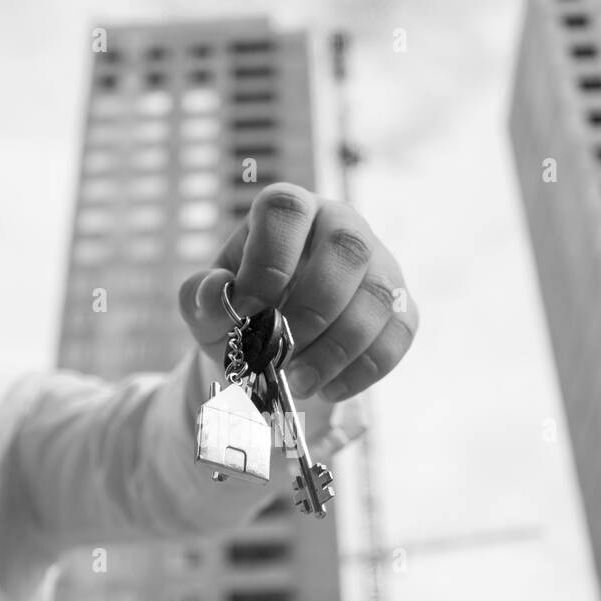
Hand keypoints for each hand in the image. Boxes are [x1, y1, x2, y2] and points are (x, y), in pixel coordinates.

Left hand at [179, 183, 417, 402]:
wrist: (273, 340)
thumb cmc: (241, 311)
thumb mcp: (207, 306)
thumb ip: (200, 298)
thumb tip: (216, 291)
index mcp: (289, 211)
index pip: (287, 211)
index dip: (268, 263)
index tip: (248, 311)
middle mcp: (341, 225)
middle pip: (347, 249)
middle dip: (312, 312)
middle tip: (280, 357)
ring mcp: (379, 263)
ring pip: (379, 296)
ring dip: (338, 349)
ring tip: (299, 384)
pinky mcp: (400, 305)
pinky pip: (399, 332)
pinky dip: (363, 369)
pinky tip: (328, 389)